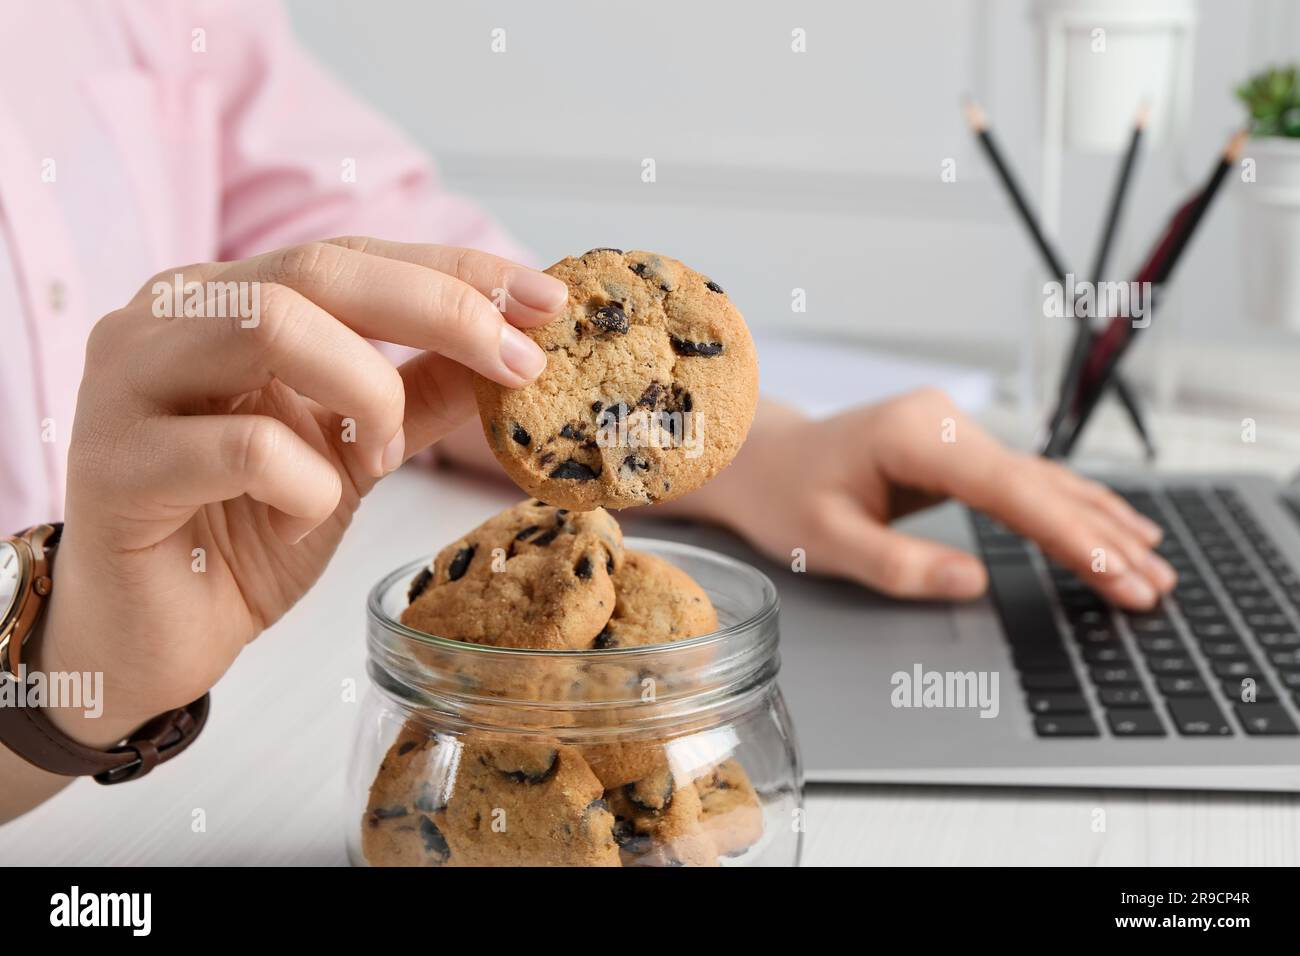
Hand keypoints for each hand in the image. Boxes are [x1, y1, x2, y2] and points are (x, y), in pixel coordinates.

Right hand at [34, 237, 567, 743]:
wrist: (154, 635)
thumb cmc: (246, 531)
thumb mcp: (354, 452)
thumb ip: (420, 393)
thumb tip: (513, 348)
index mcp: (225, 298)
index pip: (355, 253)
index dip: (458, 272)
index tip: (549, 302)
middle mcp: (168, 316)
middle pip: (317, 268)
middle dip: (441, 309)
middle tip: (518, 363)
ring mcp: (127, 382)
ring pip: (272, 324)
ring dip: (366, 394)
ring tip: (379, 457)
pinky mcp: (115, 464)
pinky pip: (244, 447)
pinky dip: (306, 487)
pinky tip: (298, 519)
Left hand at [679, 389, 1173, 608]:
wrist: (760, 459)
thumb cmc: (783, 496)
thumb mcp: (826, 541)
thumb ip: (898, 564)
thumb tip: (973, 583)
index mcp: (914, 435)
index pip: (1010, 490)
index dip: (1068, 535)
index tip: (1114, 572)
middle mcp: (943, 422)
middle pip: (1039, 483)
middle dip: (1099, 537)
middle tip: (1154, 586)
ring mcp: (952, 430)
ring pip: (1041, 480)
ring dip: (1096, 523)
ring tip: (1153, 564)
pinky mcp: (955, 448)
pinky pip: (1022, 482)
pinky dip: (1067, 509)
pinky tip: (1110, 525)